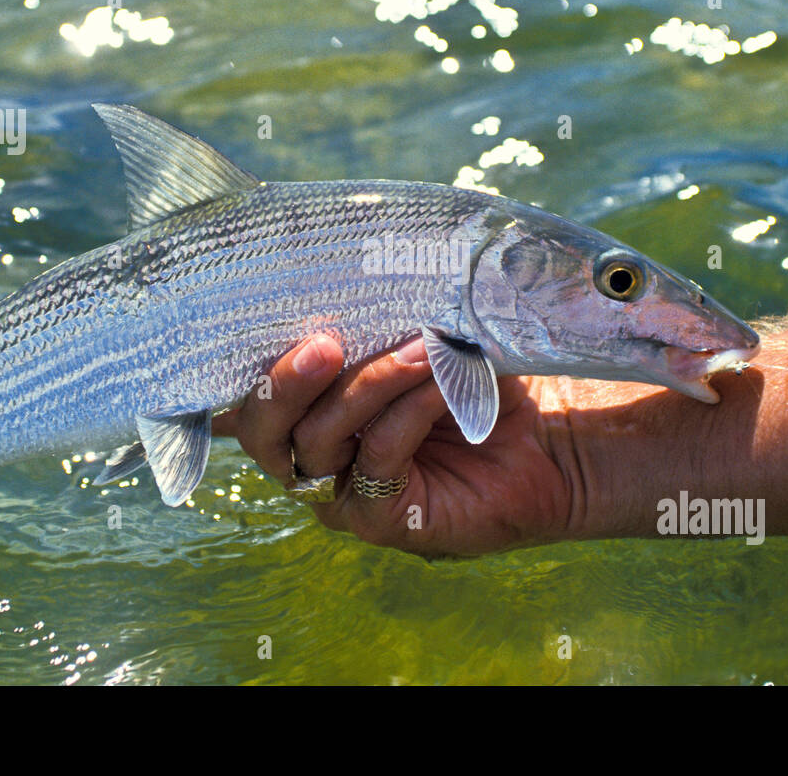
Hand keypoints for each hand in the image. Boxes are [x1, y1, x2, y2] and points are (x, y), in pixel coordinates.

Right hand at [211, 334, 581, 556]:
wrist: (544, 436)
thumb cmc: (472, 377)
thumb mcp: (413, 336)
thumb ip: (372, 315)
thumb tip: (346, 266)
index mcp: (303, 410)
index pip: (246, 392)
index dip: (244, 361)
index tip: (264, 311)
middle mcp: (309, 456)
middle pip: (263, 429)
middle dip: (285, 384)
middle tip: (323, 344)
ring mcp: (339, 494)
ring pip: (321, 441)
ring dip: (368, 388)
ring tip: (415, 350)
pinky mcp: (379, 520)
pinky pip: (377, 459)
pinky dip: (406, 414)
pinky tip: (438, 384)